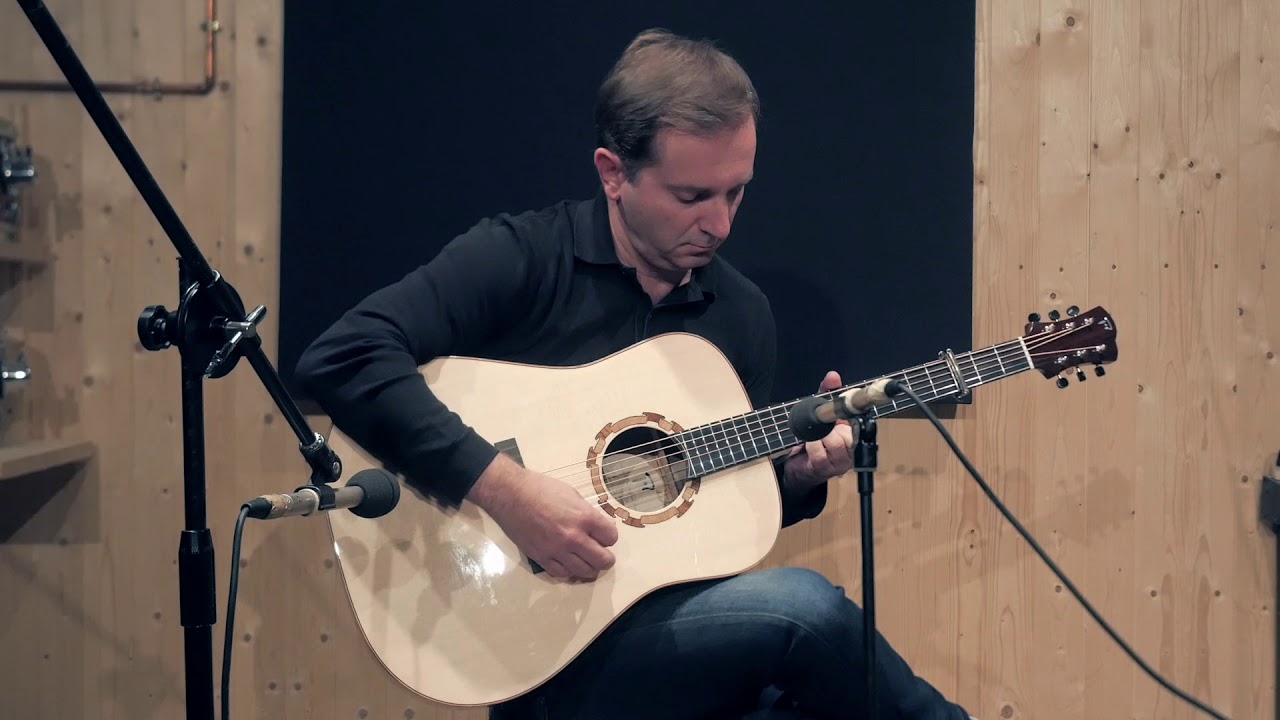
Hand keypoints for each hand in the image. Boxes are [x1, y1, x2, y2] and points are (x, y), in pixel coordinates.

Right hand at [468, 453, 618, 580]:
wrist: (511, 495)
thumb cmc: (541, 488)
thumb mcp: (572, 495)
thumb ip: (588, 513)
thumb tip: (599, 527)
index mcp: (584, 517)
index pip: (611, 537)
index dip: (609, 536)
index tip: (603, 535)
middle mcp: (574, 537)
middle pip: (603, 560)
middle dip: (605, 557)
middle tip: (600, 553)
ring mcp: (557, 551)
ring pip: (585, 572)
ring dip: (589, 567)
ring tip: (586, 560)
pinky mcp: (541, 559)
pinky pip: (562, 574)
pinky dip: (569, 570)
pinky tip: (568, 563)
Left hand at [783, 370, 854, 490]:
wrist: (799, 463)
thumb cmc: (815, 436)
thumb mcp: (820, 411)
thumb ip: (828, 393)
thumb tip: (833, 376)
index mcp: (856, 433)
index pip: (864, 422)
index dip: (858, 415)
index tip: (854, 411)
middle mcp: (853, 448)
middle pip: (850, 432)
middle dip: (833, 426)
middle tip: (825, 427)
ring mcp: (841, 461)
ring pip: (834, 441)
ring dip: (820, 436)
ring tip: (815, 437)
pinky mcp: (826, 468)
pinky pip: (819, 451)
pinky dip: (811, 445)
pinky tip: (808, 445)